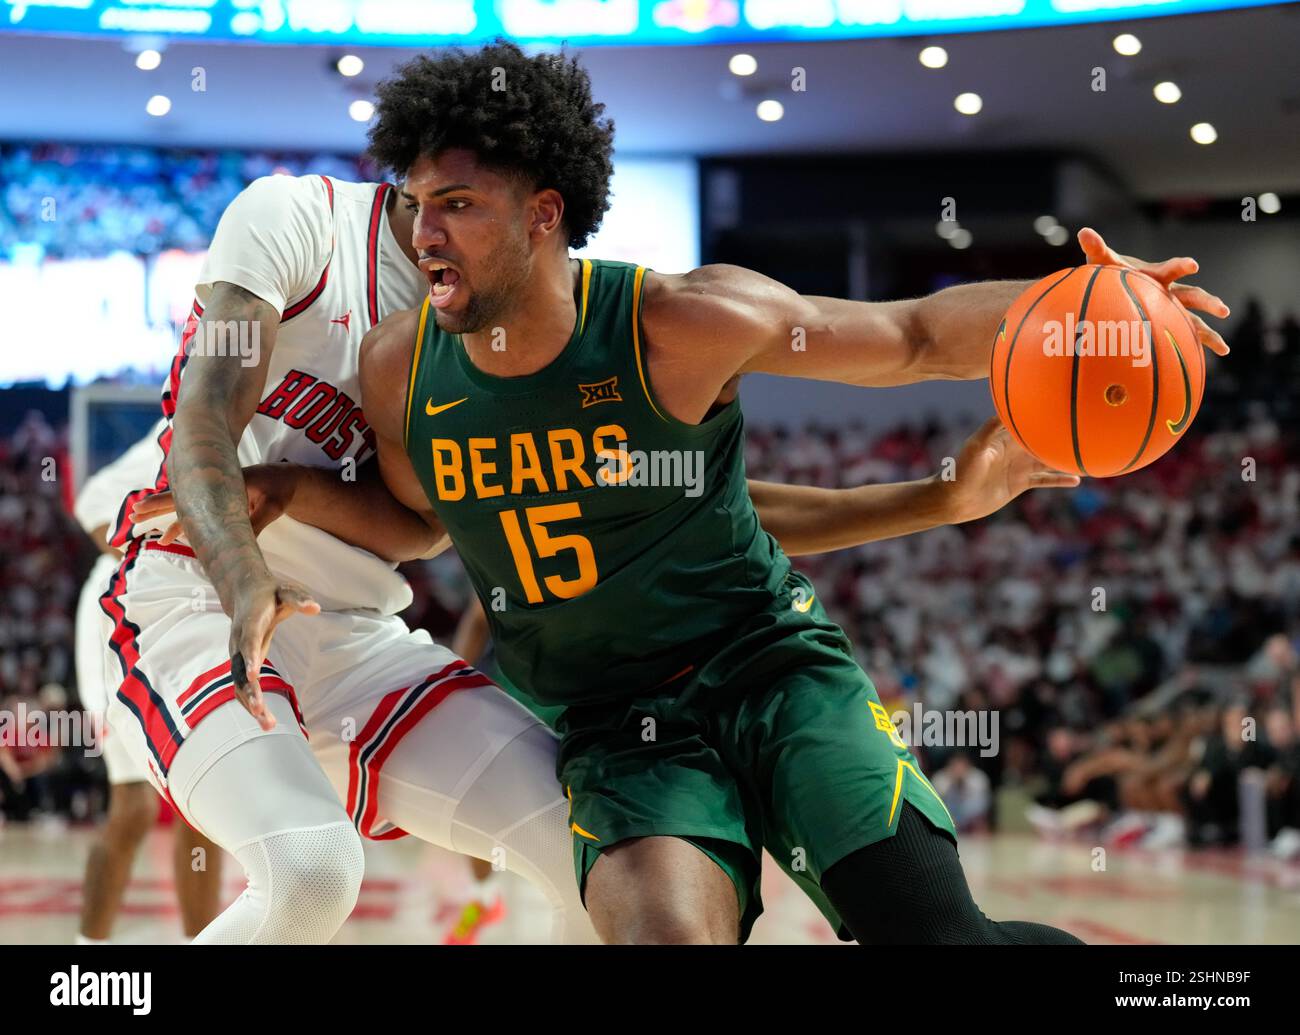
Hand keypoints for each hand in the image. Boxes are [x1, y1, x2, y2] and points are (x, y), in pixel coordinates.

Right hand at [129, 463, 297, 544]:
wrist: (288, 479)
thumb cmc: (281, 491)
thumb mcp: (272, 507)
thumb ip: (255, 523)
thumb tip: (238, 543)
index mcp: (227, 482)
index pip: (190, 493)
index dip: (167, 503)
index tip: (144, 507)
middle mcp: (216, 484)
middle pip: (180, 495)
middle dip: (156, 504)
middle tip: (132, 513)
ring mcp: (216, 491)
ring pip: (185, 503)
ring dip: (167, 515)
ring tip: (149, 530)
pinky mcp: (220, 498)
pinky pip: (195, 509)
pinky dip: (183, 520)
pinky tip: (172, 534)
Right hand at [228, 575, 318, 730]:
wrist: (243, 591)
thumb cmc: (270, 593)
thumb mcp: (287, 591)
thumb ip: (299, 599)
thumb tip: (315, 608)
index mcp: (250, 624)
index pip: (249, 642)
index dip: (250, 658)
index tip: (253, 674)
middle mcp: (239, 642)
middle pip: (239, 670)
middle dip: (249, 690)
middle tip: (260, 710)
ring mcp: (236, 654)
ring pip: (238, 683)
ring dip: (250, 704)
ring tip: (268, 725)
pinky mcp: (239, 663)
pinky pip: (241, 686)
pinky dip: (250, 703)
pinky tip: (265, 720)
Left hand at [941, 416, 1079, 523]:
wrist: (953, 501)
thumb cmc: (960, 471)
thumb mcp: (975, 447)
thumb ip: (991, 428)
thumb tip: (1006, 408)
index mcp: (1004, 438)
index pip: (1028, 423)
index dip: (1044, 415)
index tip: (1065, 404)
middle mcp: (1013, 450)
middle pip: (1042, 440)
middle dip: (1059, 434)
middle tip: (1086, 426)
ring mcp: (1018, 467)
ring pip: (1047, 459)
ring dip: (1064, 457)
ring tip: (1088, 452)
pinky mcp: (1019, 483)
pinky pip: (1044, 479)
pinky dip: (1059, 479)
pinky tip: (1077, 479)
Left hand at [1078, 227, 1230, 354]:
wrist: (1118, 283)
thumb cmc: (1112, 272)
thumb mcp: (1104, 261)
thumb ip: (1097, 248)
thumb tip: (1083, 232)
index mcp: (1156, 276)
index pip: (1171, 269)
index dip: (1181, 266)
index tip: (1193, 265)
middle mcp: (1170, 291)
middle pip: (1193, 295)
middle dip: (1207, 302)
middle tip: (1223, 310)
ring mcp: (1172, 308)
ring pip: (1195, 320)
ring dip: (1209, 333)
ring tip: (1224, 348)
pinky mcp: (1170, 322)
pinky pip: (1187, 335)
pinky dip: (1199, 345)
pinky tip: (1215, 356)